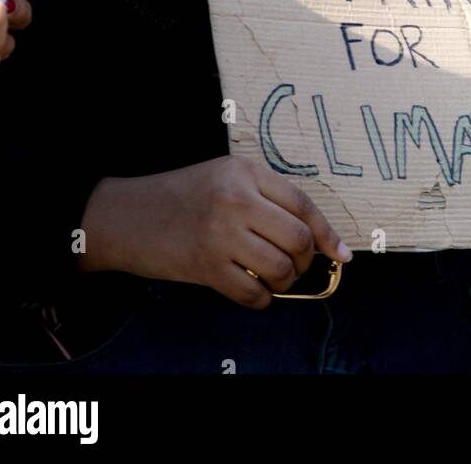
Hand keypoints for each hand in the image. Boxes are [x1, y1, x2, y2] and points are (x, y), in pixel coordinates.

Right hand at [79, 154, 352, 308]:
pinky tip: (255, 290)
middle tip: (296, 265)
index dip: (327, 233)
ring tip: (273, 277)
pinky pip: (253, 293)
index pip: (302, 204)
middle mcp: (236, 199)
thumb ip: (265, 196)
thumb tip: (314, 235)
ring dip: (285, 281)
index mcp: (244, 171)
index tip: (341, 254)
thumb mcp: (224, 176)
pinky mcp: (205, 266)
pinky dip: (262, 298)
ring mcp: (221, 234)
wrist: (128, 215)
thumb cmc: (181, 195)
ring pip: (281, 268)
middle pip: (298, 238)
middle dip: (306, 260)